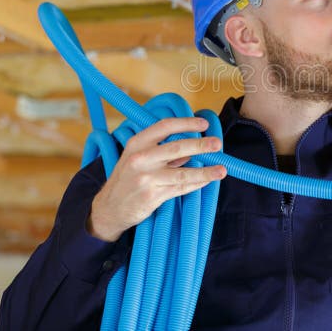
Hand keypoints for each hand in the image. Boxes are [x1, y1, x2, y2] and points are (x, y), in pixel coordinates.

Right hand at [87, 117, 226, 241]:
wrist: (109, 207)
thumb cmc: (128, 178)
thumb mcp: (138, 157)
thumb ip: (162, 150)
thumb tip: (193, 144)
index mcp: (137, 143)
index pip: (164, 126)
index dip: (186, 123)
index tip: (203, 124)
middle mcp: (140, 159)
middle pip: (177, 148)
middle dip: (200, 145)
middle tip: (217, 144)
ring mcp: (146, 179)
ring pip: (182, 173)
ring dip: (205, 171)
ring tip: (222, 169)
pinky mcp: (152, 196)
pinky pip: (180, 189)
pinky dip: (196, 184)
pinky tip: (207, 180)